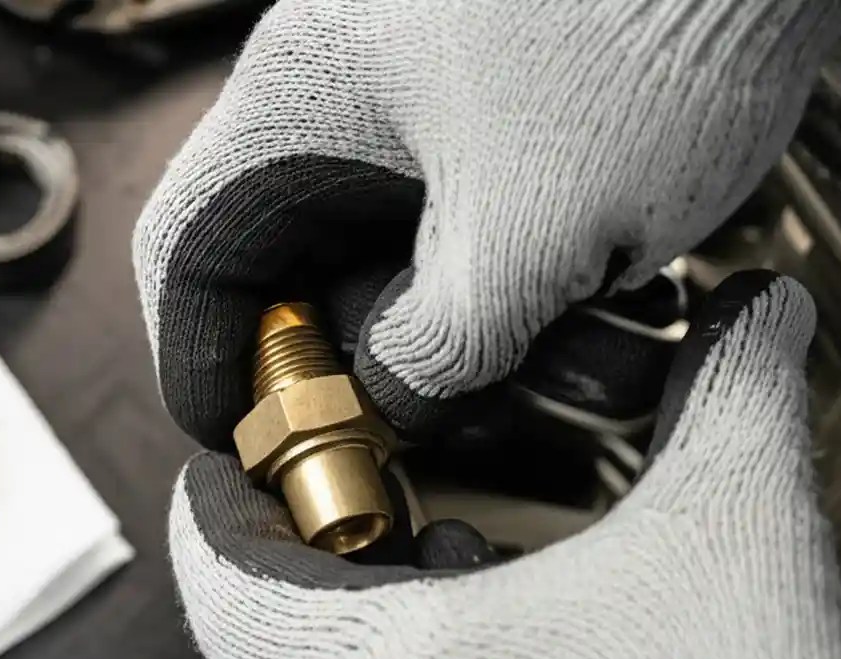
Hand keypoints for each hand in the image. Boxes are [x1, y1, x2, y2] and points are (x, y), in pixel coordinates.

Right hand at [133, 0, 840, 445]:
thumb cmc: (646, 22)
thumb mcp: (523, 239)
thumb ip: (435, 352)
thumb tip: (398, 402)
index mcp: (302, 102)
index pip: (194, 248)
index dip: (200, 357)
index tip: (235, 435)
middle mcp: (348, 96)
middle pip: (310, 268)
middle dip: (382, 365)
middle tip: (443, 422)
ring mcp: (428, 98)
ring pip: (413, 257)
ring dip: (494, 335)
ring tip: (601, 362)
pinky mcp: (505, 108)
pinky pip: (486, 223)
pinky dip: (541, 284)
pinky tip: (625, 308)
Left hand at [169, 273, 840, 658]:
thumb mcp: (736, 540)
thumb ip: (731, 395)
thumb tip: (759, 308)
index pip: (218, 584)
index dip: (213, 503)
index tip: (237, 452)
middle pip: (250, 640)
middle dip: (293, 550)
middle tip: (345, 485)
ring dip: (341, 616)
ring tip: (430, 554)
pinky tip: (483, 641)